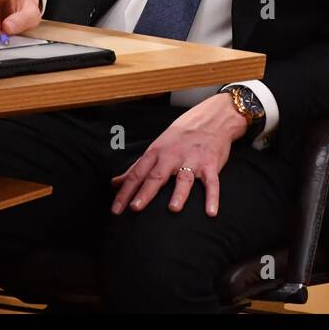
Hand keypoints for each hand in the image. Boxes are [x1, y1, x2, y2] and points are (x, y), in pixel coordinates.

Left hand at [109, 93, 247, 217]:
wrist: (212, 117)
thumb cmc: (181, 134)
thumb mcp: (157, 147)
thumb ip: (138, 167)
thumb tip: (116, 183)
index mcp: (156, 152)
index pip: (137, 174)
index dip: (125, 192)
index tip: (116, 209)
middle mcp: (172, 156)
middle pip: (156, 176)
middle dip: (145, 192)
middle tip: (135, 208)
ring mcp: (192, 160)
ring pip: (184, 178)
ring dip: (179, 193)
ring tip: (173, 209)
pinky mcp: (211, 164)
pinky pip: (212, 183)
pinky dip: (212, 197)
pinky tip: (211, 212)